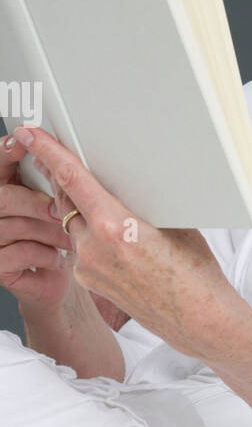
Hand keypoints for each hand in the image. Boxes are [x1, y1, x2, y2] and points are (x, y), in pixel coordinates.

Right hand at [0, 134, 71, 307]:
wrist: (59, 286)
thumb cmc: (60, 244)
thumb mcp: (60, 209)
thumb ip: (53, 185)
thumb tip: (57, 158)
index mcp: (7, 191)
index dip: (5, 151)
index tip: (21, 140)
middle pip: (3, 197)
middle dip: (34, 202)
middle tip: (59, 212)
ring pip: (15, 226)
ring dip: (50, 232)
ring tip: (70, 241)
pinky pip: (20, 253)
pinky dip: (46, 255)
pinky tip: (58, 259)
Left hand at [13, 126, 240, 358]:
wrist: (199, 321)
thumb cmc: (195, 275)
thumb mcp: (173, 225)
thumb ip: (139, 204)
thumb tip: (128, 187)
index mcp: (114, 227)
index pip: (72, 180)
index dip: (48, 153)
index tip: (31, 136)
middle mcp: (94, 249)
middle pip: (66, 201)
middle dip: (63, 181)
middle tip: (60, 160)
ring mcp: (89, 269)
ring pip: (73, 226)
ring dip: (82, 213)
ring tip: (111, 214)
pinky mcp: (90, 283)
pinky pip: (82, 249)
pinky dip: (91, 238)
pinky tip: (118, 244)